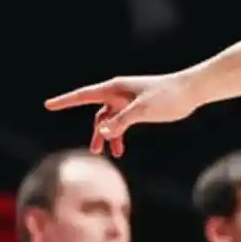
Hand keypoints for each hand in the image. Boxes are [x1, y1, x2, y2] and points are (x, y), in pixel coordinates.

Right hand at [44, 74, 200, 156]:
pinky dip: (118, 135)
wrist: (192, 90)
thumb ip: (121, 121)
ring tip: (108, 153)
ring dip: (107, 136)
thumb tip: (101, 132)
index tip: (48, 105)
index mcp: (115, 88)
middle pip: (97, 113)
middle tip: (93, 150)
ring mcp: (128, 100)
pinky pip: (121, 122)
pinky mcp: (138, 108)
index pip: (84, 95)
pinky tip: (120, 150)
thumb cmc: (168, 95)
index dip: (65, 100)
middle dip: (94, 131)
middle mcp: (119, 92)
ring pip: (109, 120)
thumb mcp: (142, 109)